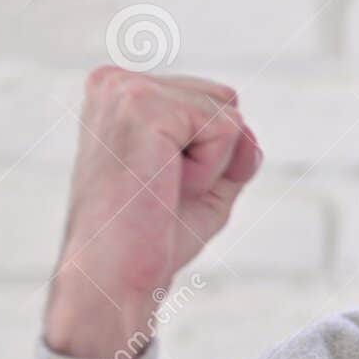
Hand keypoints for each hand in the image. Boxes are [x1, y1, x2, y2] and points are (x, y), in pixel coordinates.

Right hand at [43, 67, 262, 358]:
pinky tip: (164, 186)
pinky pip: (226, 129)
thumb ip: (235, 146)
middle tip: (164, 189)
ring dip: (212, 165)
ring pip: (228, 114)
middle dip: (216, 155)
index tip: (162, 184)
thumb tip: (247, 131)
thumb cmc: (152, 236)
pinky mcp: (143, 106)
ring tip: (161, 188)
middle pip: (225, 100)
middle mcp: (117, 82)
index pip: (212, 101)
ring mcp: (127, 90)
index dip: (211, 153)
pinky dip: (210, 171)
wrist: (112, 277)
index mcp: (122, 93)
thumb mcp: (207, 181)